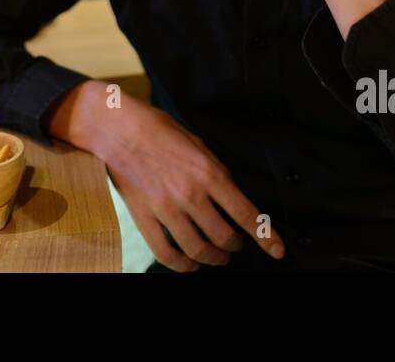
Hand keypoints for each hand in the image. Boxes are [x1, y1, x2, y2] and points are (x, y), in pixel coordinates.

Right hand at [88, 95, 285, 270]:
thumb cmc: (158, 129)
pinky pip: (166, 253)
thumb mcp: (198, 142)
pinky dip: (182, 265)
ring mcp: (166, 209)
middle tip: (236, 245)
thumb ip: (217, 171)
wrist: (117, 129)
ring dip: (213, 258)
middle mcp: (190, 194)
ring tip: (217, 257)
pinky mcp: (144, 217)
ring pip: (198, 250)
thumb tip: (231, 196)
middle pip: (224, 237)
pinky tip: (190, 263)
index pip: (245, 213)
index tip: (277, 250)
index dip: (265, 236)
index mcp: (208, 172)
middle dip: (236, 246)